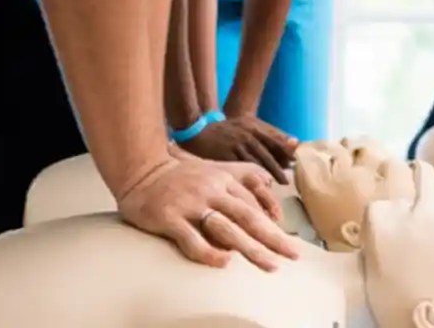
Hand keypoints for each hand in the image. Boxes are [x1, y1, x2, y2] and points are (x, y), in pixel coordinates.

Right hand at [116, 157, 299, 270]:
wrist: (142, 171)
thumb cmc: (182, 175)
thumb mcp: (215, 169)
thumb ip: (241, 176)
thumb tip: (268, 188)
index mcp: (224, 179)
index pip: (255, 201)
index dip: (273, 220)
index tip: (286, 237)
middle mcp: (212, 190)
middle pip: (248, 216)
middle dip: (273, 237)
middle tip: (291, 254)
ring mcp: (191, 204)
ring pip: (226, 228)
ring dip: (250, 248)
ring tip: (268, 264)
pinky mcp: (170, 218)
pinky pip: (193, 239)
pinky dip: (210, 253)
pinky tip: (224, 262)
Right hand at [181, 116, 298, 183]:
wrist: (200, 129)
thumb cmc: (230, 129)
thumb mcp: (250, 125)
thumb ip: (272, 134)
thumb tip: (296, 143)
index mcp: (255, 128)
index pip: (275, 142)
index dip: (286, 155)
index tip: (296, 165)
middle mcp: (247, 137)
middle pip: (267, 156)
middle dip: (278, 171)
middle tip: (287, 183)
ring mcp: (235, 147)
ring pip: (254, 165)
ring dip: (265, 178)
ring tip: (274, 189)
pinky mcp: (224, 157)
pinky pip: (239, 171)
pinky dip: (248, 180)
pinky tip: (254, 190)